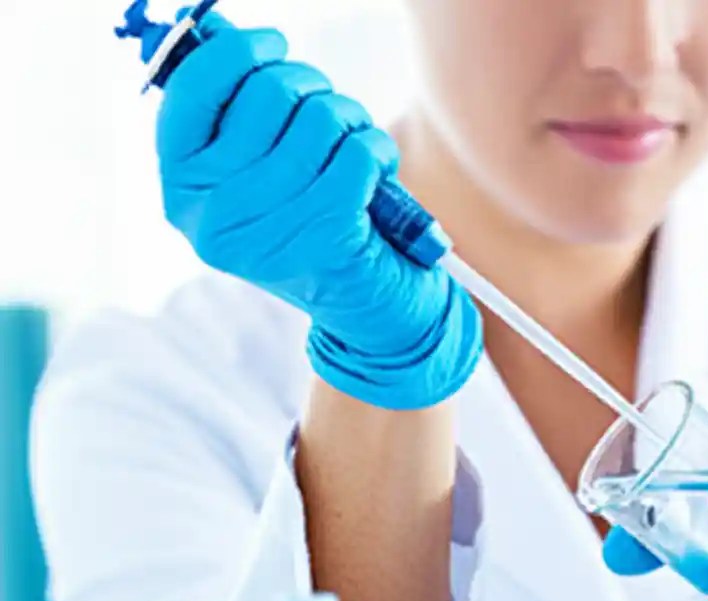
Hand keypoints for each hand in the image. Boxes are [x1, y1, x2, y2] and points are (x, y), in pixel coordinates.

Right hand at [156, 13, 480, 409]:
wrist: (373, 308)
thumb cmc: (313, 222)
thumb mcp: (258, 174)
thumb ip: (235, 114)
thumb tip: (227, 36)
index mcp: (181, 191)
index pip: (190, 94)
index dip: (235, 54)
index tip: (271, 45)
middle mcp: (212, 217)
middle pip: (268, 95)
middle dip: (311, 87)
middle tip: (329, 112)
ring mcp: (266, 234)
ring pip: (320, 121)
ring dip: (350, 121)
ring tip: (353, 148)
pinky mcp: (324, 242)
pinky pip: (357, 155)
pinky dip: (377, 152)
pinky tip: (375, 175)